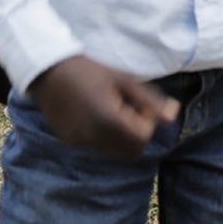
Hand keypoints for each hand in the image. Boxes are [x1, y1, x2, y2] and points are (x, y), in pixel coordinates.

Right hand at [29, 55, 179, 160]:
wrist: (50, 71)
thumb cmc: (91, 71)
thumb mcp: (124, 80)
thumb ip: (150, 101)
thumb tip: (173, 116)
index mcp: (108, 120)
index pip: (142, 138)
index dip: (147, 123)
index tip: (139, 106)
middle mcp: (92, 136)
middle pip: (130, 151)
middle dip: (137, 134)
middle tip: (129, 110)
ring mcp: (79, 142)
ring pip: (114, 152)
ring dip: (121, 138)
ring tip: (112, 111)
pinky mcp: (69, 142)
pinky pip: (96, 148)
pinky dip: (104, 138)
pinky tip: (96, 116)